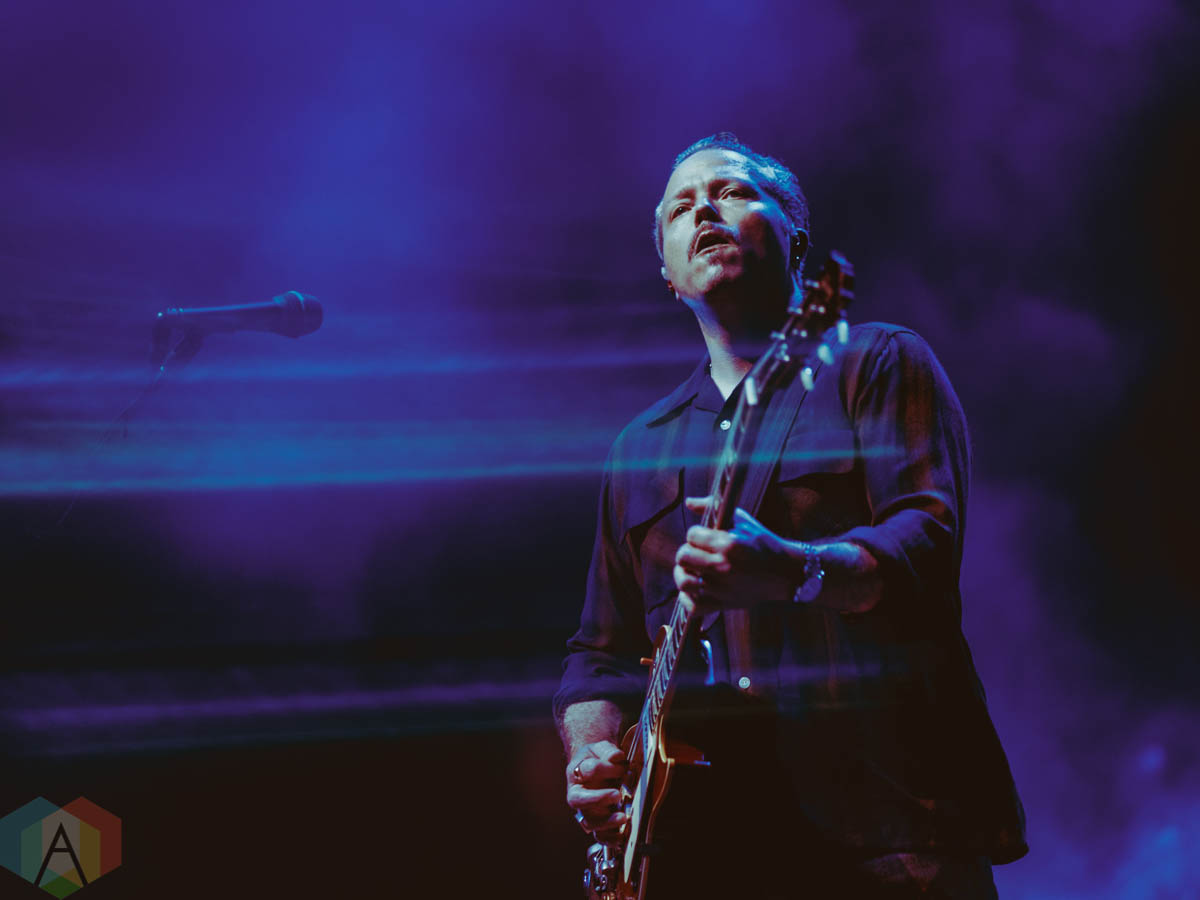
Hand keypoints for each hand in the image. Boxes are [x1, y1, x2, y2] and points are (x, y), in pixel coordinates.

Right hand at [565, 740, 628, 838]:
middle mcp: (577, 793)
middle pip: (579, 800)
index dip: (606, 767)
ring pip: (588, 821)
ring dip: (606, 821)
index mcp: (575, 773)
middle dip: (598, 798)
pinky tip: (622, 837)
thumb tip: (617, 757)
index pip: (588, 770)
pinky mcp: (597, 822)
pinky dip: (610, 839)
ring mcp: (585, 810)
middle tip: (616, 795)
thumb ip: (608, 751)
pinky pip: (599, 835)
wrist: (595, 766)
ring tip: (622, 817)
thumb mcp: (601, 748)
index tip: (621, 765)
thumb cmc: (597, 758)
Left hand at [673, 499, 798, 611]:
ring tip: (692, 571)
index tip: (705, 537)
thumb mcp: (742, 520)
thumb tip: (688, 502)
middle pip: (683, 556)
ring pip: (683, 582)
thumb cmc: (763, 543)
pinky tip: (697, 589)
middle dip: (687, 551)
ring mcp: (722, 588)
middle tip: (697, 553)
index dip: (696, 534)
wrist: (785, 573)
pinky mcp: (723, 604)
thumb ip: (712, 507)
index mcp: (728, 544)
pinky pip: (693, 606)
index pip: (692, 534)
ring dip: (683, 574)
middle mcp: (723, 566)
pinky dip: (689, 599)